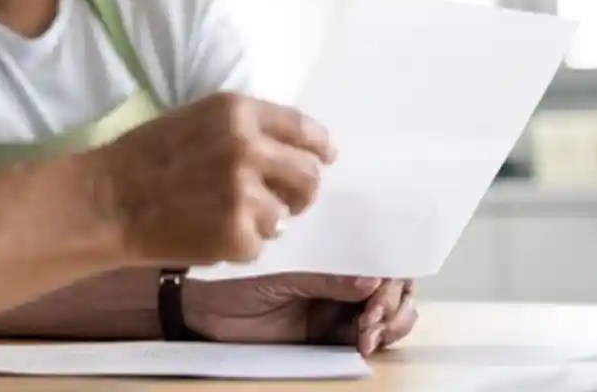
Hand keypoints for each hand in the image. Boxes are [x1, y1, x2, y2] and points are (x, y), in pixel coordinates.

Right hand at [88, 93, 334, 265]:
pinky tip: (207, 235)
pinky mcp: (237, 232)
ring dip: (260, 222)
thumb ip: (243, 131)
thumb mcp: (197, 121)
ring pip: (282, 217)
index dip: (318, 147)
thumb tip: (291, 155)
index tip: (324, 159)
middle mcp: (248, 147)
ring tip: (220, 217)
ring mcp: (245, 192)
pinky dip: (238, 247)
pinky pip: (258, 246)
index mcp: (238, 112)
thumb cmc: (144, 157)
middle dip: (301, 193)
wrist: (108, 199)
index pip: (302, 129)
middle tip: (285, 203)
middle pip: (308, 176)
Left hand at [182, 274, 417, 355]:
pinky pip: (367, 338)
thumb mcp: (280, 275)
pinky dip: (377, 340)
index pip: (379, 256)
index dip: (391, 274)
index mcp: (329, 253)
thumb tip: (372, 280)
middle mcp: (339, 278)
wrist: (202, 311)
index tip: (380, 289)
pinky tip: (364, 343)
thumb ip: (324, 279)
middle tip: (372, 318)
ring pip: (389, 314)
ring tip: (367, 333)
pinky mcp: (328, 337)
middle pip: (393, 287)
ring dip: (392, 324)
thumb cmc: (233, 278)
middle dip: (394, 304)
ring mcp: (336, 307)